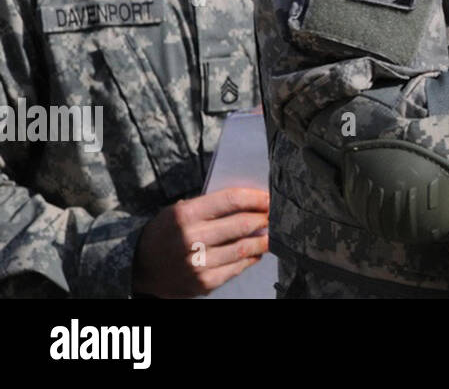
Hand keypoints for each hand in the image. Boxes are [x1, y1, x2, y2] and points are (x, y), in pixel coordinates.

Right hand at [132, 187, 269, 297]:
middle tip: (275, 215)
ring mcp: (197, 263)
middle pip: (242, 224)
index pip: (231, 200)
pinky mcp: (203, 282)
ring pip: (243, 248)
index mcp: (185, 214)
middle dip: (264, 218)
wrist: (141, 268)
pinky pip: (236, 268)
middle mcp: (191, 238)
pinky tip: (256, 253)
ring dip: (263, 240)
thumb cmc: (167, 233)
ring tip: (271, 234)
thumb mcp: (179, 211)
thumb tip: (250, 202)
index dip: (256, 198)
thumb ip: (210, 206)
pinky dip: (250, 259)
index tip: (269, 198)